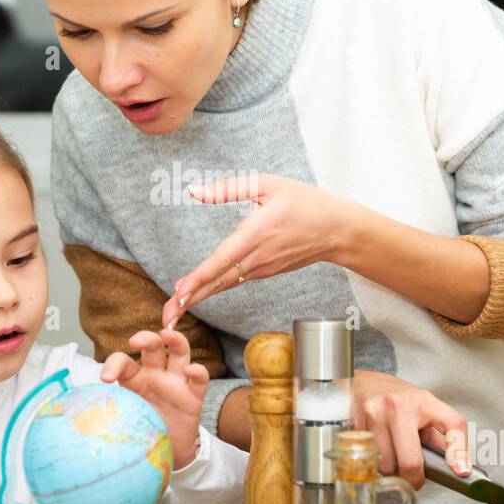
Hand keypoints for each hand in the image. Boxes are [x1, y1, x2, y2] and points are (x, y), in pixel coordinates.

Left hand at [101, 328, 209, 470]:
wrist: (168, 451)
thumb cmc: (143, 429)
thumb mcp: (122, 419)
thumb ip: (107, 413)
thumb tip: (78, 422)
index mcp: (134, 378)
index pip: (123, 362)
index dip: (113, 364)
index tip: (105, 378)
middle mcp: (156, 374)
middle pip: (153, 346)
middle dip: (145, 338)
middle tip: (135, 341)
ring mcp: (176, 383)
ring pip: (179, 352)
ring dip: (175, 340)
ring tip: (168, 335)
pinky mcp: (193, 395)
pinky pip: (199, 379)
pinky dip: (198, 371)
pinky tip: (191, 370)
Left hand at [162, 173, 356, 328]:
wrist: (337, 230)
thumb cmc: (304, 202)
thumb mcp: (268, 184)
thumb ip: (229, 188)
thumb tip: (194, 191)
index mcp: (257, 233)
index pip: (222, 259)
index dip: (199, 277)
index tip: (179, 293)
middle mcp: (258, 257)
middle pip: (218, 282)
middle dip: (190, 301)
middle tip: (165, 319)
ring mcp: (262, 268)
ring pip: (223, 284)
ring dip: (197, 298)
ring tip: (172, 313)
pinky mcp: (264, 271)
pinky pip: (233, 281)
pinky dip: (212, 289)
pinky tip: (195, 294)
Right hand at [353, 371, 470, 488]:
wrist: (365, 385)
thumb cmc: (398, 400)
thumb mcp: (425, 409)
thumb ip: (440, 438)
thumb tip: (456, 467)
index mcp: (422, 402)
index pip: (452, 423)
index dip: (458, 451)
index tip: (460, 471)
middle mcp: (397, 407)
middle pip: (410, 461)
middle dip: (413, 478)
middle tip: (414, 478)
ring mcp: (374, 415)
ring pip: (386, 465)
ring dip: (391, 470)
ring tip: (393, 457)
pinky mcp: (357, 424)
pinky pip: (369, 459)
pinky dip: (375, 463)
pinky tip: (378, 451)